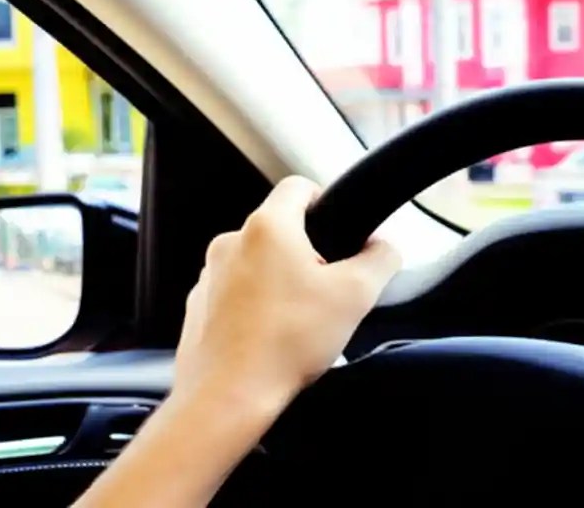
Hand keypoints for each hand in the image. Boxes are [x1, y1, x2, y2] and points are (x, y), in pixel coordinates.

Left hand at [174, 175, 400, 410]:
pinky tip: (274, 337)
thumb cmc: (285, 344)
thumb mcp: (356, 295)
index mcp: (269, 228)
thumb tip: (384, 248)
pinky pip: (236, 294)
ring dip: (281, 282)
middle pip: (281, 230)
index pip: (299, 186)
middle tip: (329, 289)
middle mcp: (231, 243)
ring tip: (301, 321)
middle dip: (308, 253)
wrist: (228, 396)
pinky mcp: (200, 307)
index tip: (340, 229)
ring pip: (258, 264)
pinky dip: (256, 308)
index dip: (327, 201)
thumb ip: (381, 258)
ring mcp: (209, 275)